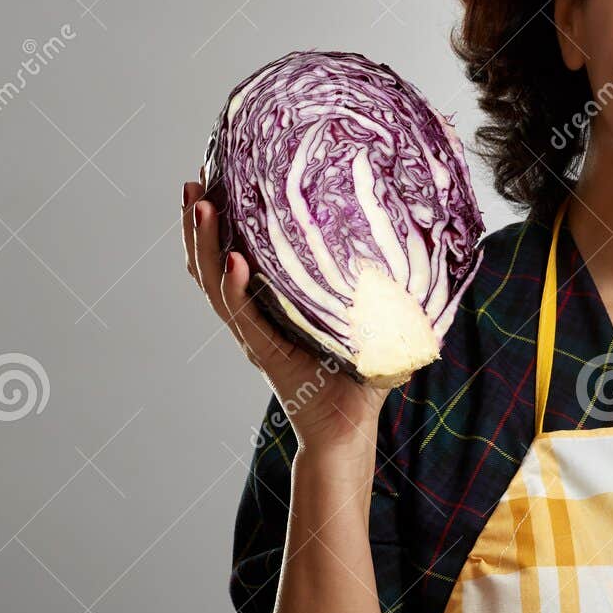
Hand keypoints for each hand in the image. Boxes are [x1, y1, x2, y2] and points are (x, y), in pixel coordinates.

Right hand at [182, 175, 388, 455]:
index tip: (216, 181)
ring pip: (216, 284)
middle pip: (213, 263)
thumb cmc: (361, 378)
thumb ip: (381, 288)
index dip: (222, 224)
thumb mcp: (370, 321)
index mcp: (274, 307)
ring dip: (205, 245)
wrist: (349, 432)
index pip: (235, 257)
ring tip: (201, 206)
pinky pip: (243, 316)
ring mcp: (256, 335)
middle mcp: (257, 318)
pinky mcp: (265, 354)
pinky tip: (234, 260)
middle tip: (193, 184)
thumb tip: (419, 243)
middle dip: (199, 225)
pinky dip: (235, 288)